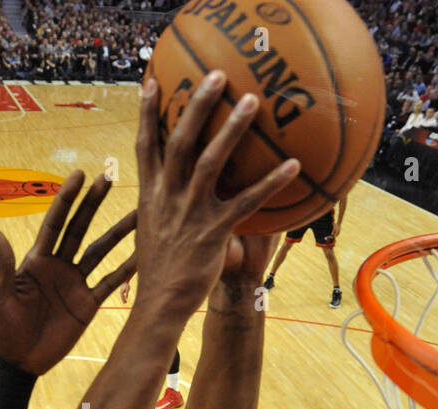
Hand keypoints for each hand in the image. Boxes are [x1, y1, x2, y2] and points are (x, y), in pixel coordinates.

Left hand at [0, 172, 135, 375]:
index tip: (80, 175)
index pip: (55, 222)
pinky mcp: (87, 304)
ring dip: (118, 233)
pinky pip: (110, 283)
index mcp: (36, 260)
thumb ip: (2, 262)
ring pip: (100, 251)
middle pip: (79, 228)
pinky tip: (142, 254)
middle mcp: (58, 266)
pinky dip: (126, 269)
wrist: (20, 361)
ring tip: (138, 214)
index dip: (67, 199)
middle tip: (108, 179)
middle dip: (92, 204)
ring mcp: (75, 283)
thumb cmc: (3, 328)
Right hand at [134, 72, 299, 317]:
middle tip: (217, 76)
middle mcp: (168, 197)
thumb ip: (162, 202)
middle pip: (180, 140)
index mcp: (150, 194)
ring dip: (232, 129)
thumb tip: (173, 184)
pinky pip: (247, 202)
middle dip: (197, 105)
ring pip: (211, 162)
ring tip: (252, 102)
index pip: (144, 145)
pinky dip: (270, 182)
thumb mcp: (151, 228)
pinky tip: (293, 165)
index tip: (152, 82)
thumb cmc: (160, 267)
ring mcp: (190, 212)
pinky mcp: (214, 232)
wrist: (160, 304)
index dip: (147, 112)